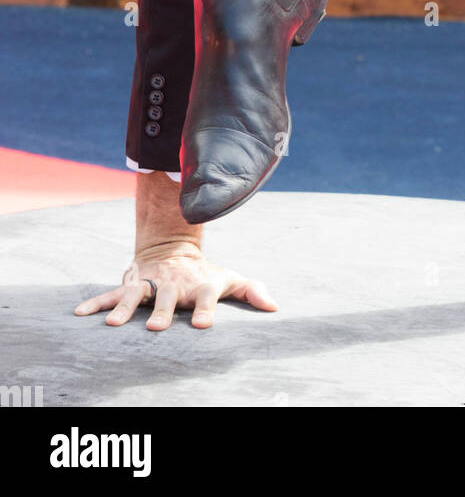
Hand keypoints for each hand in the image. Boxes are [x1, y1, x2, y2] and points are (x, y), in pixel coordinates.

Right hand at [74, 242, 277, 330]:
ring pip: (135, 294)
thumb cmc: (204, 274)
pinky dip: (95, 302)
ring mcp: (150, 283)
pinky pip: (110, 293)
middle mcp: (173, 284)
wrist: (172, 249)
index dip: (205, 308)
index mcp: (198, 285)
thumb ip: (251, 291)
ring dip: (124, 307)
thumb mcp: (228, 279)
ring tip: (112, 325)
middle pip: (166, 297)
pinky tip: (79, 313)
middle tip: (155, 327)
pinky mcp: (131, 282)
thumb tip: (275, 308)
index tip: (202, 324)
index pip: (204, 296)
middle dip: (161, 311)